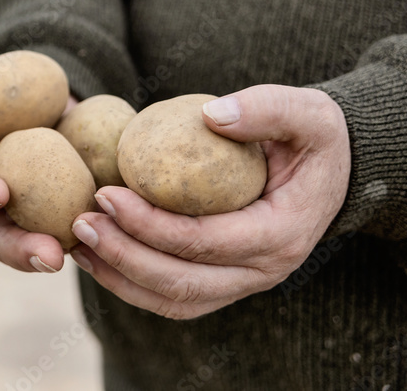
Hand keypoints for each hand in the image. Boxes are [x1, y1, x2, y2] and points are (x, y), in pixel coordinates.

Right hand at [0, 77, 76, 273]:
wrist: (67, 99)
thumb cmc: (12, 95)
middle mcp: (6, 207)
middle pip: (3, 236)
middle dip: (20, 249)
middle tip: (46, 254)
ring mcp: (40, 218)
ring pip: (39, 247)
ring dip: (48, 256)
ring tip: (67, 259)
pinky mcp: (77, 219)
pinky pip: (84, 238)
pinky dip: (94, 242)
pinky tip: (109, 242)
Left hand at [70, 84, 350, 318]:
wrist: (329, 168)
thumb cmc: (312, 136)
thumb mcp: (308, 110)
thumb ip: (267, 108)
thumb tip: (212, 115)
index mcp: (281, 234)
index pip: (205, 242)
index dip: (150, 224)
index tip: (106, 194)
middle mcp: (264, 271)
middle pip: (182, 282)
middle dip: (123, 256)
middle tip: (81, 220)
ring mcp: (243, 283)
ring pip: (173, 299)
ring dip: (119, 277)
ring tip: (77, 243)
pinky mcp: (224, 283)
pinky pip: (173, 296)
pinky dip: (130, 283)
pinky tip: (95, 254)